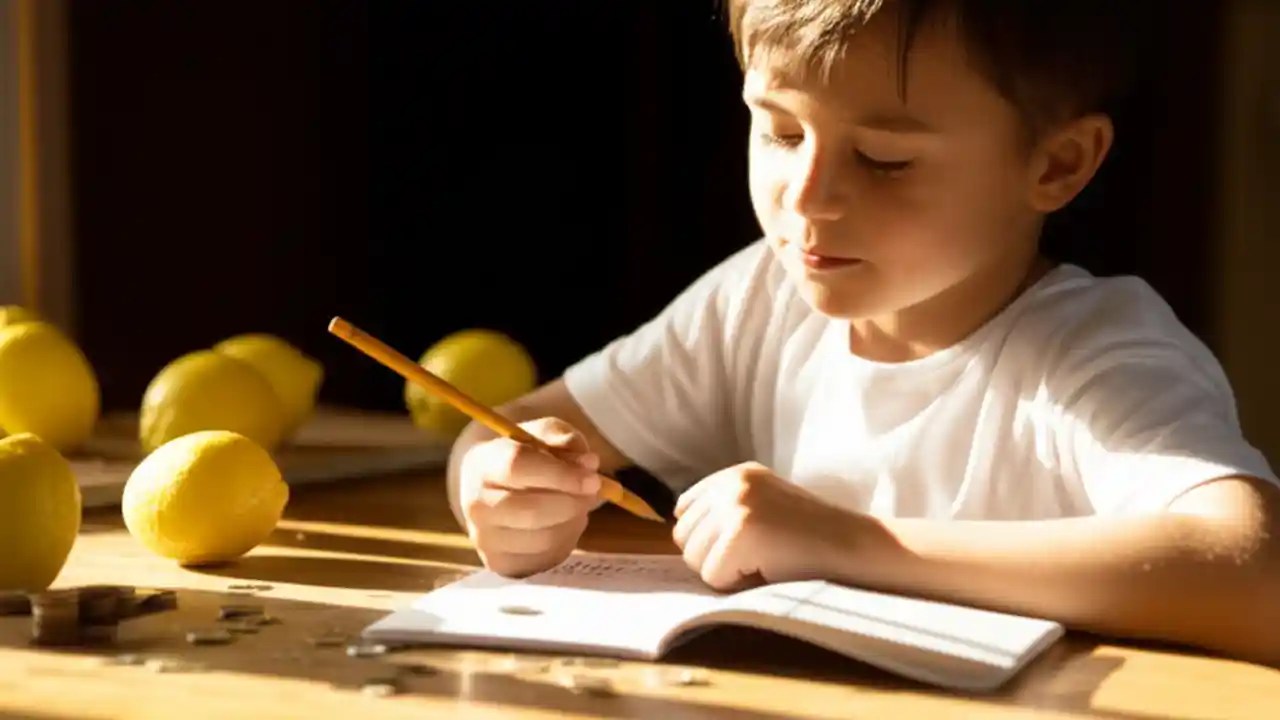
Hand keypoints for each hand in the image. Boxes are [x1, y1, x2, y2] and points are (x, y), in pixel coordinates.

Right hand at [459, 417, 601, 577]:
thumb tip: (588, 464)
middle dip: (573, 502)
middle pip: (531, 511)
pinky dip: (566, 540)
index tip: (593, 478)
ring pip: (543, 538)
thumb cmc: (526, 455)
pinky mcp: (499, 564)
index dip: (560, 474)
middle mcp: (476, 504)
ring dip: (573, 521)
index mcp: (482, 463)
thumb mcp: (546, 435)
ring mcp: (484, 539)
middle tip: (593, 491)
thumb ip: (566, 443)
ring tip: (579, 504)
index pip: (517, 467)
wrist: (497, 486)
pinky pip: (545, 558)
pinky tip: (565, 522)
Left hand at [673, 462, 847, 590]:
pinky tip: (769, 570)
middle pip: (684, 537)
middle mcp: (732, 483)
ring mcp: (735, 505)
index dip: (708, 537)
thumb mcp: (765, 506)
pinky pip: (713, 577)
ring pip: (694, 559)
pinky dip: (738, 584)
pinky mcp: (740, 533)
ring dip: (725, 571)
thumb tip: (679, 530)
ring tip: (764, 561)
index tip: (744, 544)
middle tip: (759, 556)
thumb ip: (725, 510)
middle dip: (714, 556)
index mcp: (737, 473)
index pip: (684, 509)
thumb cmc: (813, 538)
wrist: (855, 547)